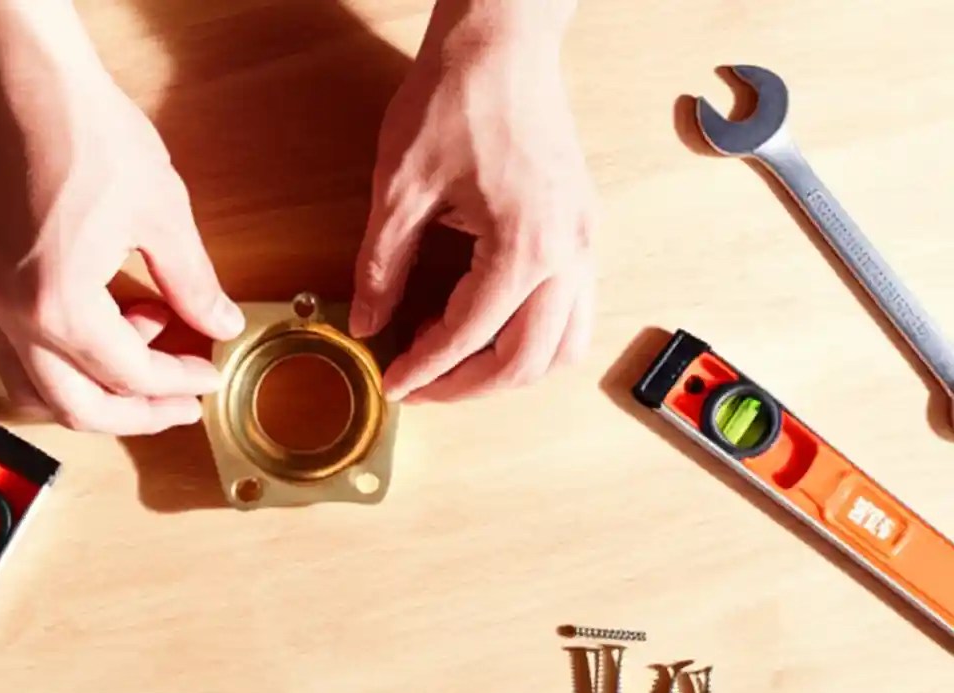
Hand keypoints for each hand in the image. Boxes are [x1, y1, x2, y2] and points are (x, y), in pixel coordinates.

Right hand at [0, 1, 242, 433]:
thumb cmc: (88, 135)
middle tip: (182, 405)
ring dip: (92, 394)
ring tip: (145, 364)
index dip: (178, 383)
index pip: (128, 376)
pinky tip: (108, 325)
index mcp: (60, 307)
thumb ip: (192, 282)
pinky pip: (20, 351)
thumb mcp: (161, 214)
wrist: (28, 83)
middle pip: (75, 407)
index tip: (210, 377)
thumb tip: (220, 323)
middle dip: (136, 415)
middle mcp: (16, 315)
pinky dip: (64, 361)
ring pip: (35, 389)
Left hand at [350, 1, 596, 402]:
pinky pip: (574, 310)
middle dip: (468, 387)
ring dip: (511, 369)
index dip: (425, 370)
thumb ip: (382, 266)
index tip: (394, 384)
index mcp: (524, 247)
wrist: (503, 42)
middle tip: (421, 388)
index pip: (470, 337)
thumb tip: (368, 322)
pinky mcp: (584, 230)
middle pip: (527, 361)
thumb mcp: (400, 188)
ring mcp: (585, 243)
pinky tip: (490, 326)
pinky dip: (535, 336)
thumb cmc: (457, 98)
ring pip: (564, 345)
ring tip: (457, 365)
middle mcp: (569, 254)